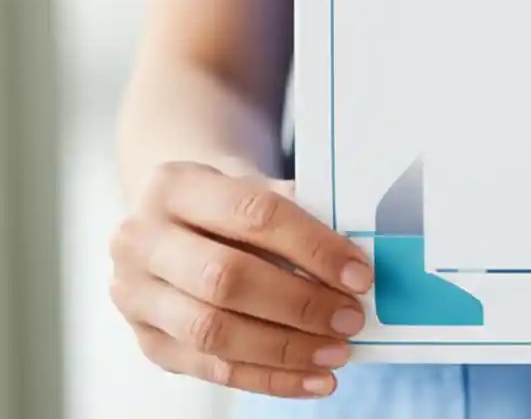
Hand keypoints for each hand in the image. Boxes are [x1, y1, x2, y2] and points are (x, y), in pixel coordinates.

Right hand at [109, 161, 373, 397]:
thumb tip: (354, 260)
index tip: (359, 275)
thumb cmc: (229, 204)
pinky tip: (313, 380)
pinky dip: (270, 379)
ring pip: (213, 331)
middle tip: (350, 318)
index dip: (312, 247)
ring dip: (286, 348)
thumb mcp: (257, 186)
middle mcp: (141, 240)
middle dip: (299, 303)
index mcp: (174, 186)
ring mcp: (136, 295)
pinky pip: (213, 370)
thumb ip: (299, 211)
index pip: (253, 214)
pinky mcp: (149, 341)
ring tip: (337, 352)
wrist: (175, 220)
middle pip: (224, 278)